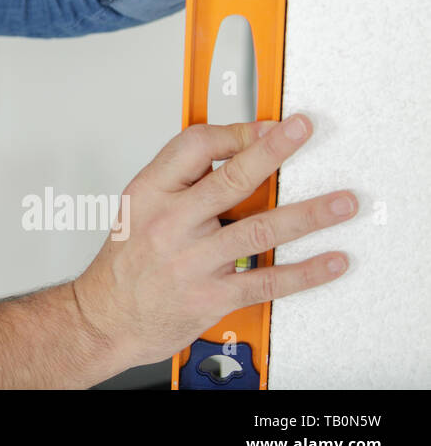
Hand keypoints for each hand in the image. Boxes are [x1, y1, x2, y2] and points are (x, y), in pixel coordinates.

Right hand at [72, 114, 354, 368]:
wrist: (104, 317)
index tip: (265, 128)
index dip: (234, 132)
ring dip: (308, 214)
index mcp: (149, 193)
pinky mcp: (212, 296)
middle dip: (272, 151)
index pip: (193, 146)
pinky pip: (267, 280)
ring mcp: (193, 261)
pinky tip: (329, 261)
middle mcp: (170, 223)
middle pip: (231, 179)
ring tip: (340, 203)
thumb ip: (179, 182)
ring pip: (260, 230)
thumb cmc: (124, 264)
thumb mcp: (136, 207)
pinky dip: (305, 272)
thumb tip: (230, 156)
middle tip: (302, 132)